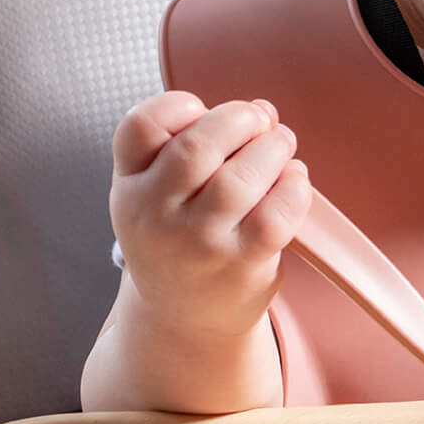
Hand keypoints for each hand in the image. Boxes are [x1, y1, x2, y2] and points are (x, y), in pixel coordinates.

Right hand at [108, 91, 310, 340]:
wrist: (185, 318)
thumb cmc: (180, 240)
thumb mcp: (160, 192)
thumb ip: (198, 143)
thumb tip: (264, 111)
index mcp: (129, 185)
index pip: (141, 127)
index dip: (178, 105)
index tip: (202, 110)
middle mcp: (155, 214)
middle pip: (196, 146)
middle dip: (239, 120)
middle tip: (261, 121)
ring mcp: (197, 243)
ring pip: (239, 179)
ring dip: (272, 148)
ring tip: (281, 145)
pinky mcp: (240, 264)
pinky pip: (276, 215)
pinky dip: (294, 187)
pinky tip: (295, 181)